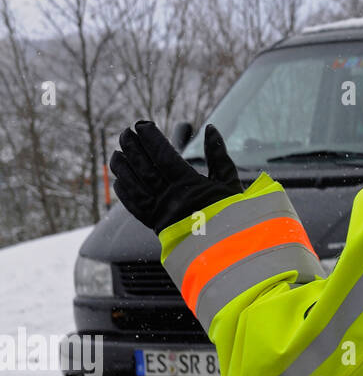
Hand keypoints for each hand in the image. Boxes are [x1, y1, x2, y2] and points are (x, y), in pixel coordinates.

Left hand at [110, 122, 244, 233]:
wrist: (229, 250)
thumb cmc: (233, 215)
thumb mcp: (229, 182)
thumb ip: (218, 155)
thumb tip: (210, 128)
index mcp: (190, 185)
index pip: (163, 156)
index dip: (151, 139)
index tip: (142, 125)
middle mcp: (171, 198)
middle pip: (144, 168)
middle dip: (132, 148)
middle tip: (124, 133)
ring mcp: (160, 213)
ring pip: (134, 187)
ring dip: (123, 168)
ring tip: (116, 153)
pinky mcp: (156, 226)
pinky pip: (135, 207)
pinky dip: (125, 193)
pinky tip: (120, 181)